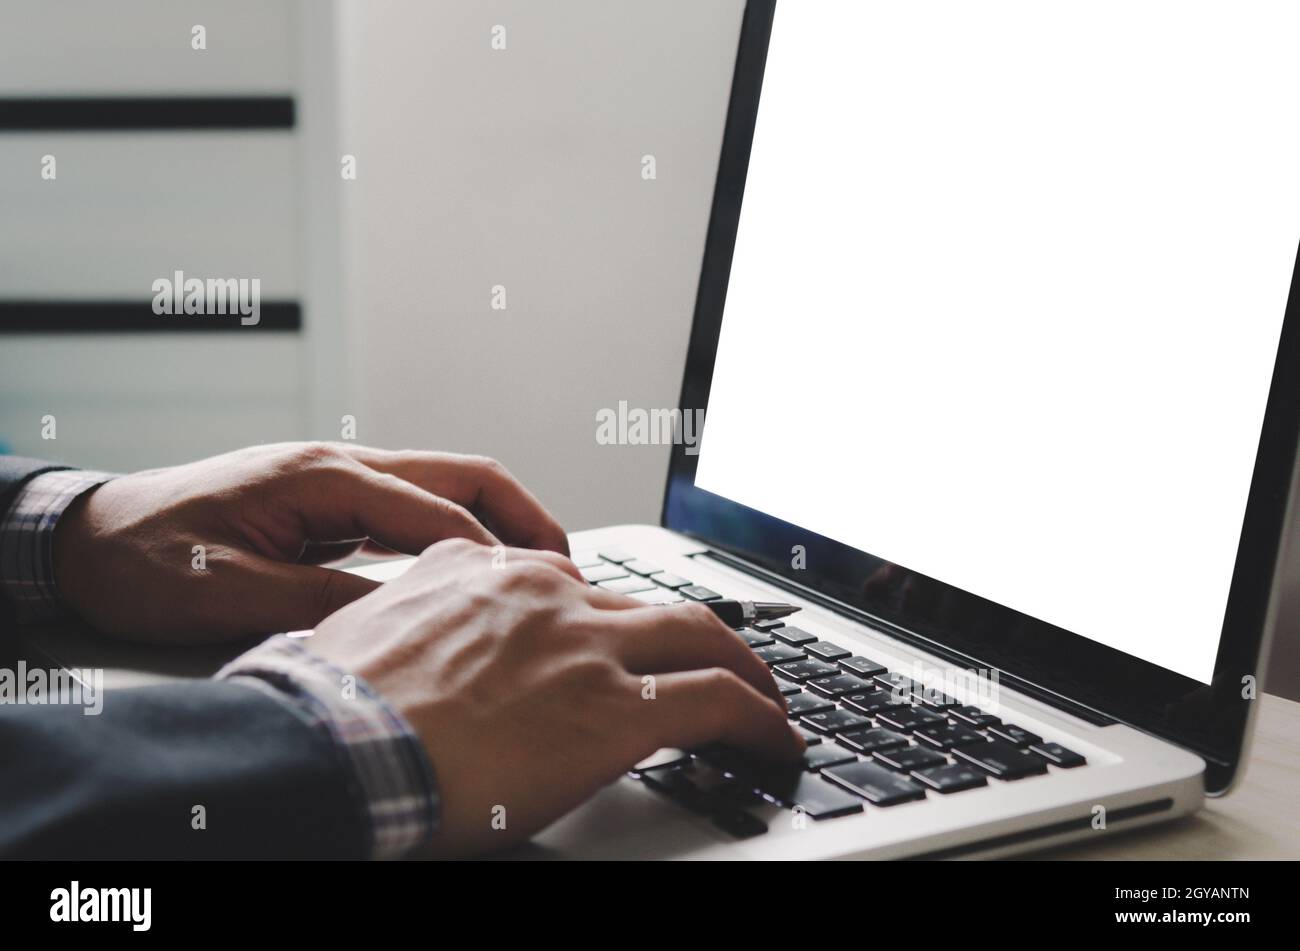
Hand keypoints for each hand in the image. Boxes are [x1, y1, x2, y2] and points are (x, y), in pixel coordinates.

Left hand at [52, 442, 567, 643]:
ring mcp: (336, 480)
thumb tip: (406, 620)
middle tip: (569, 567)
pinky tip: (470, 574)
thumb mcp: (229, 593)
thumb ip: (323, 603)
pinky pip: (412, 511)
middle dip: (524, 516)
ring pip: (443, 488)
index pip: (438, 514)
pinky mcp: (327, 503)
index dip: (495, 559)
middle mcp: (340, 465)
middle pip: (462, 475)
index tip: (538, 596)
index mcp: (323, 477)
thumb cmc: (143, 560)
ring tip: (537, 573)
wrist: (84, 539)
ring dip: (496, 525)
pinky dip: (455, 537)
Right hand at [307, 538, 804, 857]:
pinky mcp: (619, 706)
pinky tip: (774, 741)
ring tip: (764, 700)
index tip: (620, 647)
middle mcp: (546, 595)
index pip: (573, 586)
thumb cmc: (324, 708)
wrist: (327, 746)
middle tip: (720, 662)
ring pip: (702, 636)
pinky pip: (720, 700)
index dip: (608, 622)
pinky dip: (761, 718)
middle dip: (695, 635)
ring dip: (745, 668)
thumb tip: (402, 646)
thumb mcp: (356, 635)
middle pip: (649, 604)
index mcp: (482, 572)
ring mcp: (587, 645)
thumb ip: (403, 620)